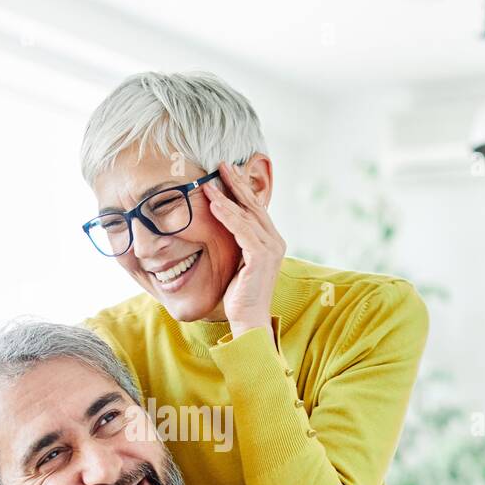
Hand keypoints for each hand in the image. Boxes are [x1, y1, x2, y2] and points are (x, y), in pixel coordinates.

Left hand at [202, 159, 286, 338]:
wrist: (249, 320)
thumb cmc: (240, 295)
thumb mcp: (239, 262)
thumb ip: (238, 242)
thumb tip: (225, 225)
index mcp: (271, 241)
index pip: (255, 209)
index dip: (241, 189)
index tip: (227, 172)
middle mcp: (275, 241)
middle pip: (253, 205)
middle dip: (237, 183)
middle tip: (222, 164)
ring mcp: (270, 248)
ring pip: (246, 215)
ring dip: (226, 197)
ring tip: (209, 183)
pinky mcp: (261, 257)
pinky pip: (242, 230)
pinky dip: (227, 216)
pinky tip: (214, 204)